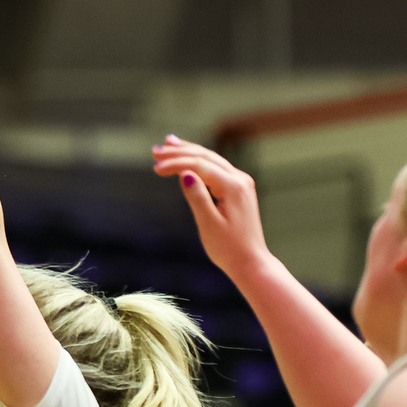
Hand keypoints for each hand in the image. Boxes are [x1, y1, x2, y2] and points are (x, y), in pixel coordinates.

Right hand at [151, 137, 274, 283]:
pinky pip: (216, 169)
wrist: (251, 263)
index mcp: (233, 187)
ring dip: (189, 152)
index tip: (155, 168)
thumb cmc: (228, 249)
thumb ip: (197, 197)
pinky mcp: (238, 189)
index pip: (200, 166)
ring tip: (169, 144)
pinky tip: (188, 159)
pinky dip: (200, 162)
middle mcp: (240, 179)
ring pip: (211, 160)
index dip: (176, 164)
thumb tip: (184, 174)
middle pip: (206, 157)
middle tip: (156, 150)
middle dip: (180, 152)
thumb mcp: (208, 224)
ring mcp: (241, 183)